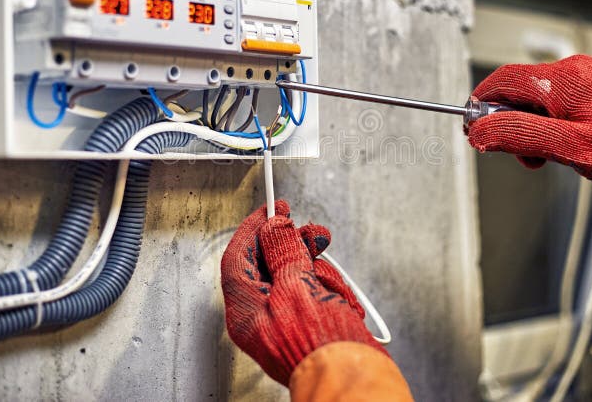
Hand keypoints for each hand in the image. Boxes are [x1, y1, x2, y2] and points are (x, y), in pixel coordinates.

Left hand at [220, 200, 385, 385]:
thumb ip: (282, 251)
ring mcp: (286, 322)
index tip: (270, 209)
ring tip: (335, 289)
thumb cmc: (320, 348)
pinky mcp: (311, 325)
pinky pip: (317, 295)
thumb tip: (273, 227)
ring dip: (322, 275)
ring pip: (298, 277)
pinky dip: (333, 292)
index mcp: (247, 310)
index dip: (254, 229)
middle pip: (270, 264)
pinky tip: (343, 303)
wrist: (353, 381)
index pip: (238, 258)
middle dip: (296, 248)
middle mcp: (262, 317)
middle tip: (314, 236)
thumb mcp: (296, 287)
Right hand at [467, 55, 591, 187]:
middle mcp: (573, 71)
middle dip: (507, 122)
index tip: (472, 127)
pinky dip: (546, 124)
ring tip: (544, 155)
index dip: (480, 103)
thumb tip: (480, 130)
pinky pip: (554, 102)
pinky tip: (560, 145)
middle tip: (517, 153)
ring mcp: (584, 78)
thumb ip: (519, 135)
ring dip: (527, 127)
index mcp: (564, 80)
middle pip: (517, 90)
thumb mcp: (567, 147)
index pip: (503, 80)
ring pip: (535, 99)